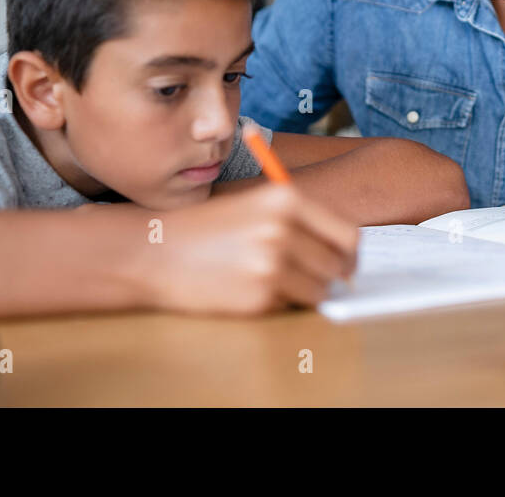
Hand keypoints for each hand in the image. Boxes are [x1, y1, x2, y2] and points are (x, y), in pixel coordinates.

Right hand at [138, 182, 358, 315]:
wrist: (155, 251)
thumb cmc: (207, 228)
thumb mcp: (255, 204)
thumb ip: (300, 221)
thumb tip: (348, 255)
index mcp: (286, 199)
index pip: (347, 234)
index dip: (350, 255)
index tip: (346, 265)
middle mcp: (282, 228)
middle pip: (337, 265)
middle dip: (328, 275)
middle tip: (309, 277)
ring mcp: (271, 264)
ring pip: (318, 290)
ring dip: (304, 291)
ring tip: (272, 280)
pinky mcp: (258, 297)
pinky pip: (290, 306)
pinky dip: (278, 303)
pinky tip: (249, 288)